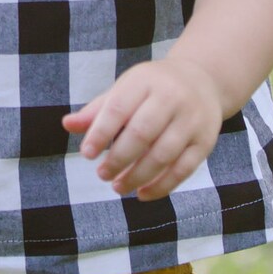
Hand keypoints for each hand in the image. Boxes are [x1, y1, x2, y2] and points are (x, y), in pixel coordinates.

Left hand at [64, 59, 225, 200]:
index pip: (118, 108)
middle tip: (102, 174)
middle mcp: (172, 97)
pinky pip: (183, 169)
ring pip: (163, 155)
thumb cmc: (152, 88)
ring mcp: (192, 120)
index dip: (101, 133)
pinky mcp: (205, 141)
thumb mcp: (125, 89)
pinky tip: (142, 193)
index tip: (86, 154)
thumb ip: (97, 110)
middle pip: (142, 133)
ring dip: (137, 176)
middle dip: (118, 159)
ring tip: (117, 186)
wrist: (203, 80)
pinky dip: (161, 186)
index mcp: (145, 81)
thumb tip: (67, 125)